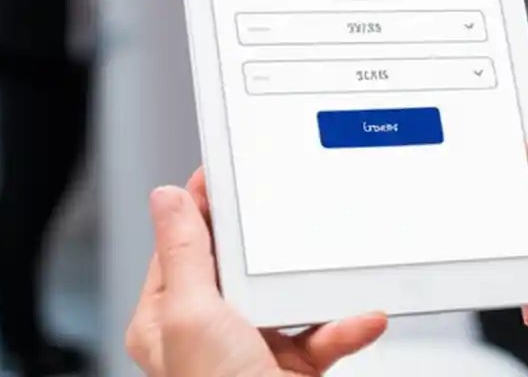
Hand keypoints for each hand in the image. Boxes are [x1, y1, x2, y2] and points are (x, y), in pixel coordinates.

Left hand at [126, 170, 387, 375]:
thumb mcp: (193, 313)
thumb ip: (185, 252)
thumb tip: (166, 200)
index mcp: (166, 318)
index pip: (181, 245)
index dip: (202, 205)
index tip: (223, 170)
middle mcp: (206, 333)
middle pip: (239, 265)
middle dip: (268, 243)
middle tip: (285, 206)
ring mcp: (252, 349)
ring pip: (288, 297)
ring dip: (319, 287)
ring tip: (335, 269)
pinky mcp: (292, 367)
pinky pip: (325, 334)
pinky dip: (347, 324)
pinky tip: (362, 316)